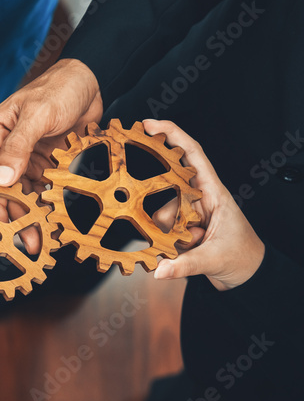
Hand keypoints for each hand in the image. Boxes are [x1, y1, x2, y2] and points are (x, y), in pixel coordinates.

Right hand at [0, 58, 101, 251]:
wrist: (90, 79)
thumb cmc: (59, 88)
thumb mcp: (38, 115)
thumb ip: (18, 146)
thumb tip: (1, 178)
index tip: (6, 228)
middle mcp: (5, 146)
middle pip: (7, 189)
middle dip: (16, 216)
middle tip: (29, 242)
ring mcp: (25, 154)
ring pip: (24, 192)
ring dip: (33, 214)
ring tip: (42, 239)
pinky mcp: (44, 159)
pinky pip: (42, 186)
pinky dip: (47, 203)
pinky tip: (52, 220)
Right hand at [146, 120, 264, 290]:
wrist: (249, 275)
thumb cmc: (244, 257)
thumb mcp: (215, 259)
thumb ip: (186, 264)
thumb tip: (161, 269)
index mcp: (214, 194)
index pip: (192, 155)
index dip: (173, 135)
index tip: (150, 125)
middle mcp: (199, 199)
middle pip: (168, 183)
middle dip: (161, 194)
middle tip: (167, 212)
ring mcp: (190, 213)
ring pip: (162, 210)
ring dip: (168, 230)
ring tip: (191, 245)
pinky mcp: (182, 226)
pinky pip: (162, 226)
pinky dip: (166, 239)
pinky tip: (182, 249)